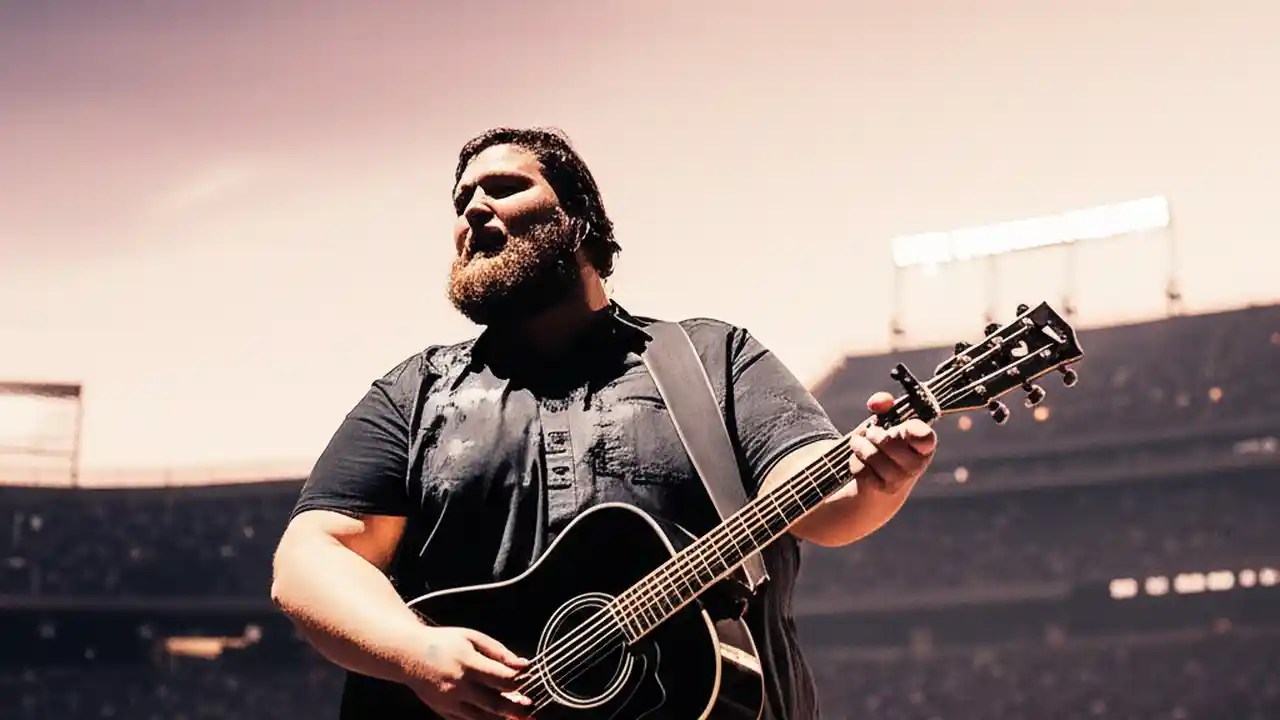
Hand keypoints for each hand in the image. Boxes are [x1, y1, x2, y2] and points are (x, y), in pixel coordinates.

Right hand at [401, 626, 533, 719]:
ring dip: (503, 719)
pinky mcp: (444, 712)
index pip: (501, 678)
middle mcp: (459, 686)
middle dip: (517, 709)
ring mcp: (450, 702)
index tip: (529, 677)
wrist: (408, 655)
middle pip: (495, 704)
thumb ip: (498, 651)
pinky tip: (499, 718)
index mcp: (467, 663)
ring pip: (483, 718)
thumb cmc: (444, 642)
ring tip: (522, 718)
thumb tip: (522, 664)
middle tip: (531, 709)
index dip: (519, 680)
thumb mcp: (472, 637)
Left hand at [847, 392, 937, 493]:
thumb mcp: (885, 423)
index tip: (900, 427)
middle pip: (889, 442)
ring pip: (872, 456)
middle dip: (874, 434)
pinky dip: (855, 462)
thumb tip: (876, 403)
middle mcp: (916, 465)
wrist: (876, 488)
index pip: (925, 437)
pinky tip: (859, 462)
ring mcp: (899, 480)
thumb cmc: (884, 448)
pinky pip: (861, 470)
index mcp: (924, 445)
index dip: (913, 430)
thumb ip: (884, 404)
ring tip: (859, 444)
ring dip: (860, 446)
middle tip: (871, 433)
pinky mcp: (881, 491)